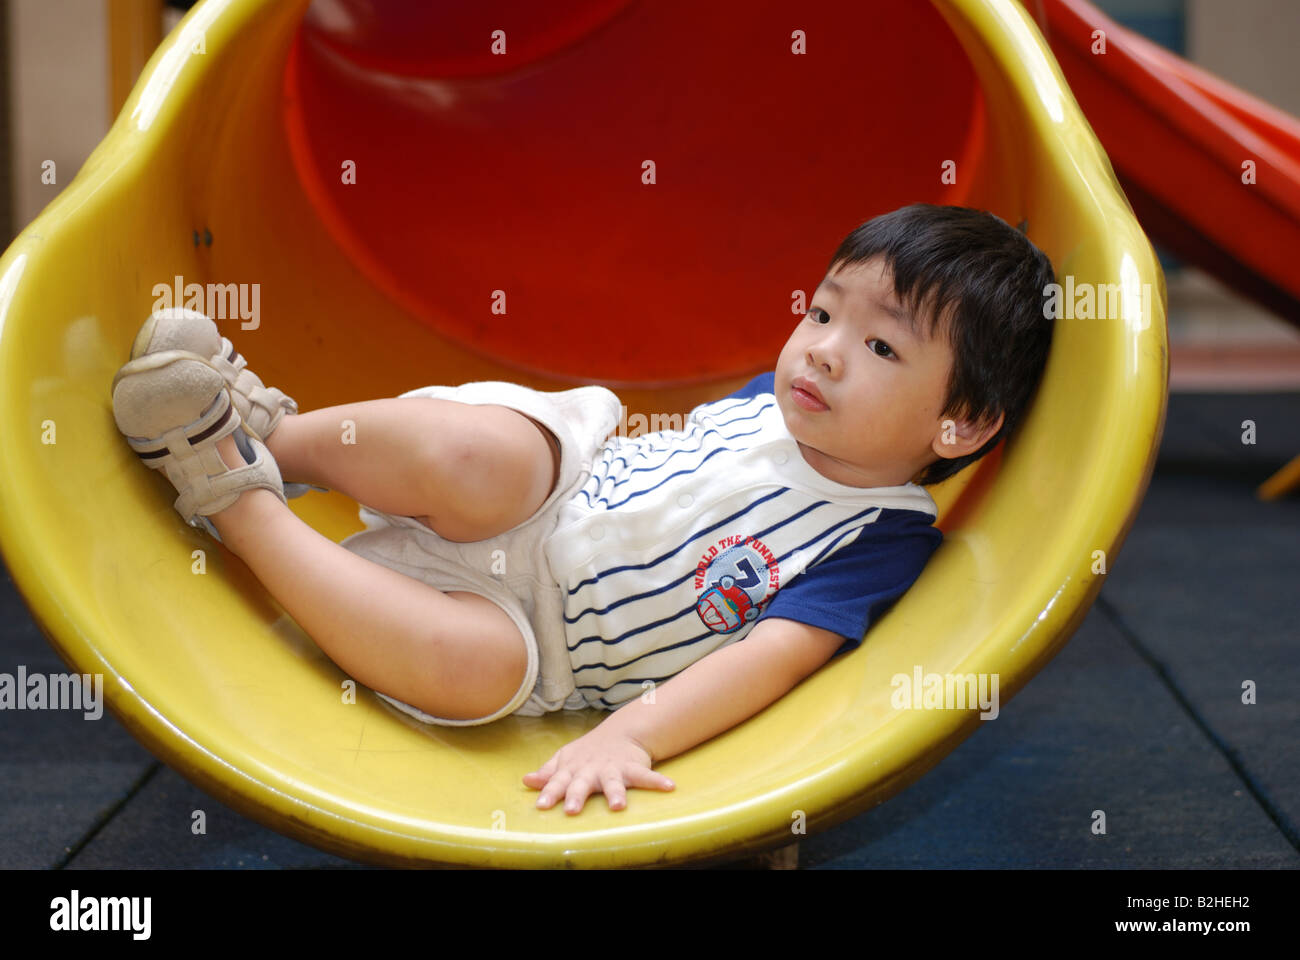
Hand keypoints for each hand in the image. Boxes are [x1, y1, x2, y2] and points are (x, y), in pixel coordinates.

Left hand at [523, 726, 674, 814]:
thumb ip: (548, 773)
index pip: (558, 781)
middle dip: (577, 796)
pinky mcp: (633, 767)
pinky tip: (669, 787)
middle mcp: (591, 769)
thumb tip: (527, 781)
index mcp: (573, 769)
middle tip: (572, 810)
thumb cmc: (588, 753)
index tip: (542, 806)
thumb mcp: (565, 760)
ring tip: (618, 806)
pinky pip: (646, 775)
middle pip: (582, 783)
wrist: (621, 732)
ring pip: (613, 781)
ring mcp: (612, 768)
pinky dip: (657, 781)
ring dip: (616, 792)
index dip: (549, 792)